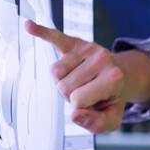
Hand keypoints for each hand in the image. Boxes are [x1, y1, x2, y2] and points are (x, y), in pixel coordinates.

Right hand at [25, 20, 149, 132]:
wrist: (120, 77)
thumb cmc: (110, 100)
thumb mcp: (111, 119)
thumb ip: (96, 124)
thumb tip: (75, 115)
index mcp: (114, 79)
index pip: (78, 100)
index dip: (79, 108)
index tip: (91, 104)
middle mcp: (103, 59)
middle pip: (64, 86)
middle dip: (70, 95)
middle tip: (85, 92)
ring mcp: (89, 48)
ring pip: (55, 71)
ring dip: (62, 81)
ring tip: (79, 81)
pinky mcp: (76, 42)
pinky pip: (55, 36)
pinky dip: (42, 32)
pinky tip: (29, 26)